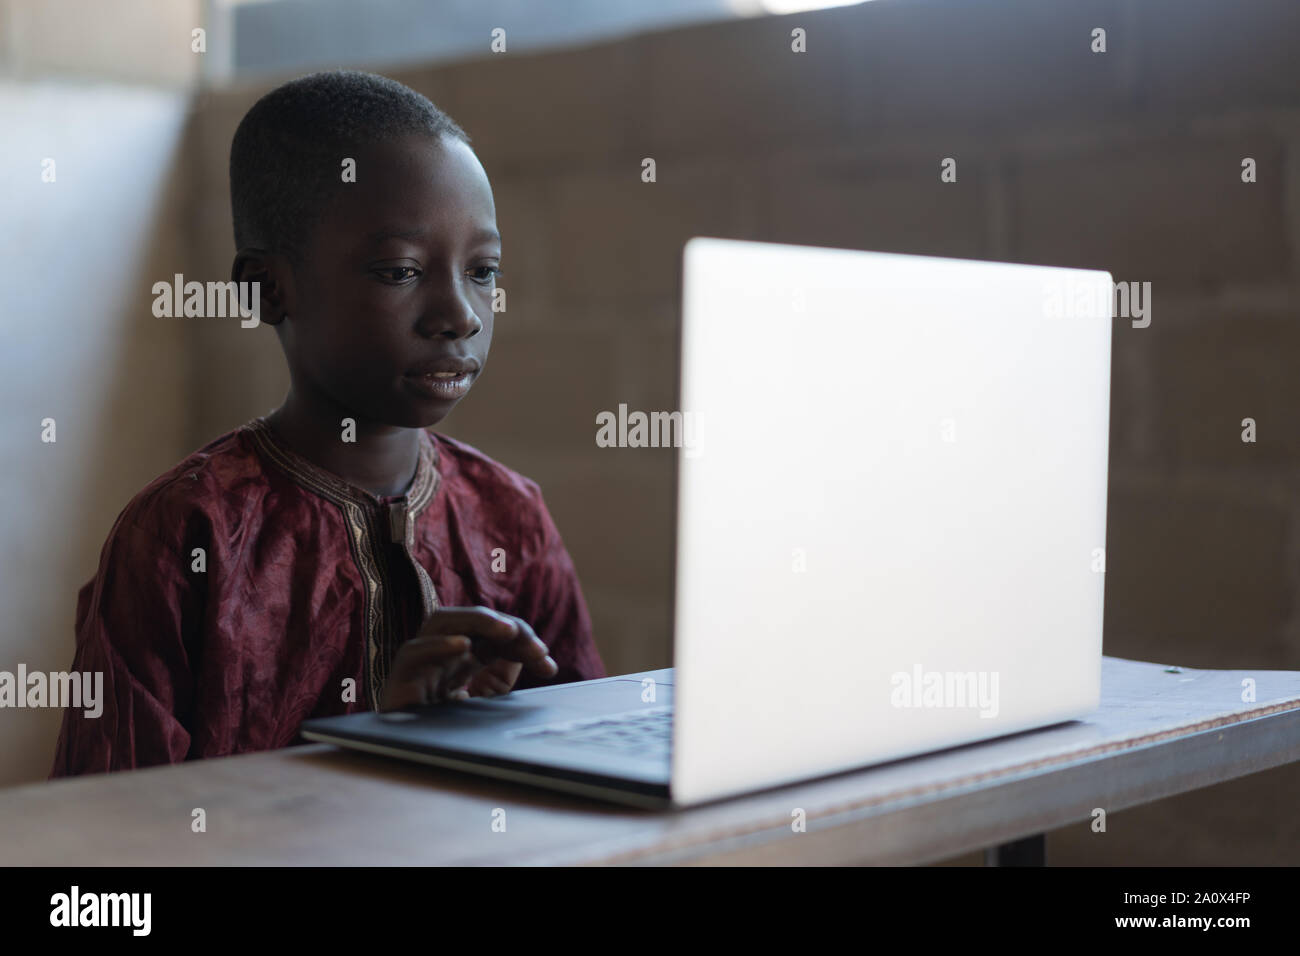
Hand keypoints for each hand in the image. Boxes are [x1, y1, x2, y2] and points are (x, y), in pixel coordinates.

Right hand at [378, 606, 556, 710]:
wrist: (412, 757)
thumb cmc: (447, 727)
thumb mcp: (485, 701)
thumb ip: (504, 677)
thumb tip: (535, 656)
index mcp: (461, 655)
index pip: (493, 636)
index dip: (523, 642)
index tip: (548, 667)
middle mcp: (440, 651)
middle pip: (471, 621)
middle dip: (505, 626)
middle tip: (536, 646)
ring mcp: (419, 661)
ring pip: (442, 621)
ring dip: (477, 621)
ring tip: (507, 631)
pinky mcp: (399, 677)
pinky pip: (414, 651)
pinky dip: (438, 645)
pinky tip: (462, 645)